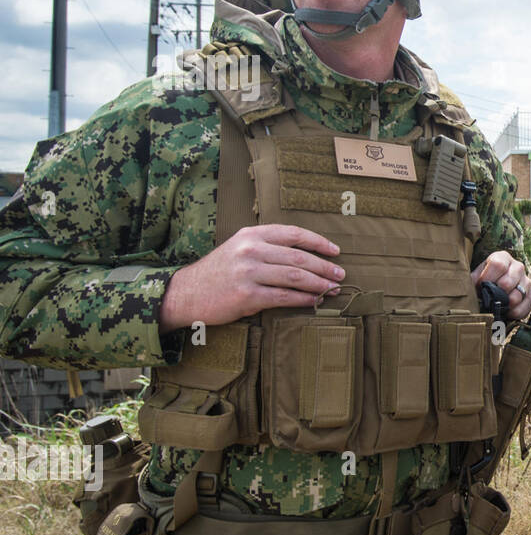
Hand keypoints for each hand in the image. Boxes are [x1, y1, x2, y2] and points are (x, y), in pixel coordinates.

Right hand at [160, 225, 342, 331]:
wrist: (186, 293)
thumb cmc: (219, 271)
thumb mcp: (239, 247)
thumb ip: (268, 246)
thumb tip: (306, 255)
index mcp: (251, 235)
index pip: (294, 234)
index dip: (319, 242)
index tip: (335, 251)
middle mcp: (251, 250)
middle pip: (299, 257)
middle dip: (325, 266)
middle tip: (340, 274)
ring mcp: (249, 273)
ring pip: (296, 277)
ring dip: (320, 284)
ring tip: (334, 288)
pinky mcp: (247, 296)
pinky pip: (284, 297)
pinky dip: (304, 299)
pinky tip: (316, 300)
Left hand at [470, 251, 530, 321]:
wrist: (495, 287)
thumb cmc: (485, 280)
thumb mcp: (477, 276)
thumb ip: (473, 281)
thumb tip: (473, 290)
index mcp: (503, 258)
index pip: (498, 264)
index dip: (488, 278)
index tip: (481, 286)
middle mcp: (517, 267)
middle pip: (508, 282)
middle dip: (496, 293)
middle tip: (490, 297)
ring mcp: (526, 281)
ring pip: (518, 295)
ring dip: (505, 304)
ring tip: (497, 305)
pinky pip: (525, 306)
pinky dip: (515, 312)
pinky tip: (507, 312)